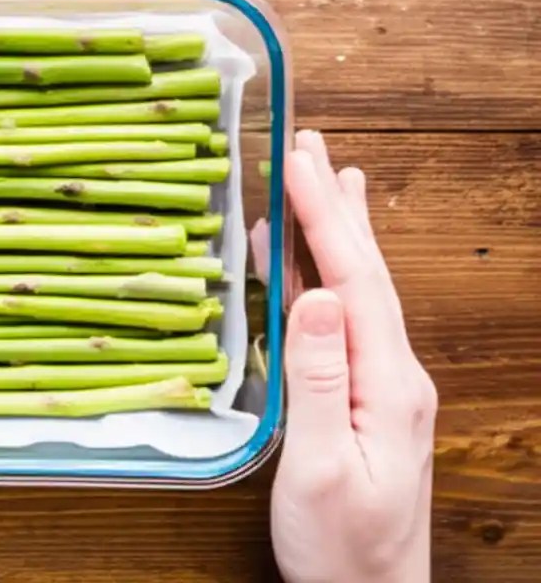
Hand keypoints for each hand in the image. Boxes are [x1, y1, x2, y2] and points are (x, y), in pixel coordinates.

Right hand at [257, 131, 436, 581]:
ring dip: (341, 233)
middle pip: (366, 272)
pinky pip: (346, 320)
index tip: (296, 160)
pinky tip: (313, 268)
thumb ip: (318, 380)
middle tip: (313, 145)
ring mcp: (383, 386)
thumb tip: (315, 296)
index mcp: (386, 383)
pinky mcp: (365, 400)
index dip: (323, 217)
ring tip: (330, 182)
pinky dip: (326, 278)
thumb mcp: (321, 467)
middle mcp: (393, 374)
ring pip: (360, 291)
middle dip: (336, 206)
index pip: (355, 280)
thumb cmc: (340, 545)